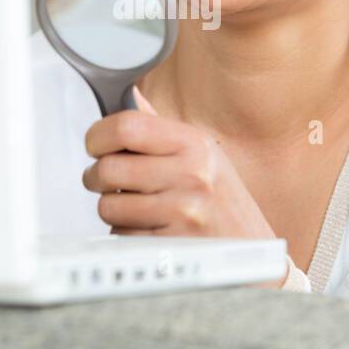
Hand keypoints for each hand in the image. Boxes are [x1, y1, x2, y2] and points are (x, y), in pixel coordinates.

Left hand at [82, 85, 283, 286]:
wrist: (252, 253)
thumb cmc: (223, 204)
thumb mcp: (202, 157)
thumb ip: (160, 129)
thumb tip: (129, 94)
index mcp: (195, 145)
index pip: (126, 126)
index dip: (98, 136)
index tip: (96, 144)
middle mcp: (191, 175)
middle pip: (108, 168)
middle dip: (97, 177)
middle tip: (108, 181)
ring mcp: (183, 213)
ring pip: (108, 206)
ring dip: (113, 210)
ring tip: (136, 207)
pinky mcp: (171, 246)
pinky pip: (120, 236)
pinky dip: (125, 235)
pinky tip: (149, 230)